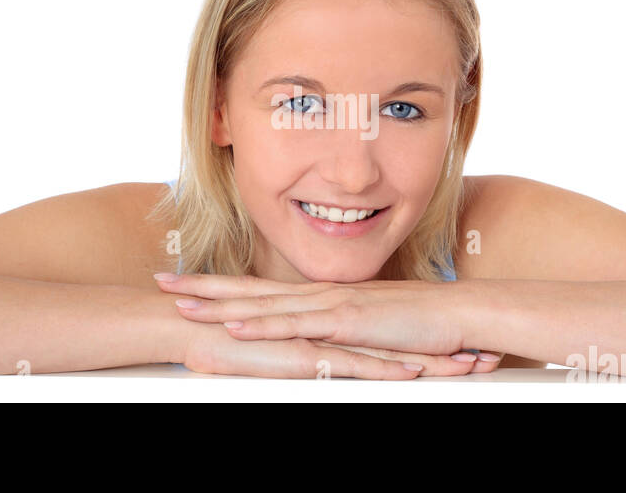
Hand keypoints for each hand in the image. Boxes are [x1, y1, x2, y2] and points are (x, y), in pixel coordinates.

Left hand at [155, 272, 502, 371]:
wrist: (465, 315)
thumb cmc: (426, 327)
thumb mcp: (375, 332)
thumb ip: (346, 335)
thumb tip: (324, 344)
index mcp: (325, 298)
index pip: (265, 290)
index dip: (224, 287)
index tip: (189, 282)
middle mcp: (322, 295)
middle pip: (252, 290)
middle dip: (203, 287)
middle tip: (160, 281)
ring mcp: (332, 306)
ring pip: (265, 304)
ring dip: (219, 304)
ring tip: (179, 303)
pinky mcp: (348, 323)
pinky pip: (297, 326)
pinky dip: (263, 325)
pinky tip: (233, 325)